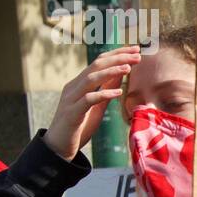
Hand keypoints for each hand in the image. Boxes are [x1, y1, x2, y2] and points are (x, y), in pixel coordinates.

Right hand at [43, 46, 140, 160]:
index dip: (117, 54)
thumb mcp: (97, 105)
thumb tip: (120, 74)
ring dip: (111, 72)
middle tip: (137, 54)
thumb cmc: (79, 126)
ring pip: (90, 78)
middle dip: (118, 58)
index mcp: (79, 83)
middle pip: (96, 65)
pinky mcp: (72, 113)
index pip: (99, 62)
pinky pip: (88, 100)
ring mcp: (71, 99)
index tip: (136, 49)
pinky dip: (103, 94)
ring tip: (128, 68)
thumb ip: (106, 89)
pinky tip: (118, 92)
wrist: (59, 147)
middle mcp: (74, 87)